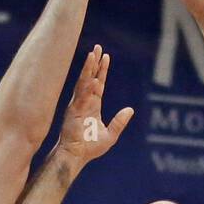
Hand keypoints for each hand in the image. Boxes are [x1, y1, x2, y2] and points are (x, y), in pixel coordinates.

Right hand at [57, 45, 133, 167]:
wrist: (76, 157)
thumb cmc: (90, 148)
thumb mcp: (110, 134)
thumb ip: (119, 121)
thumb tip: (130, 110)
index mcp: (92, 106)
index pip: (98, 83)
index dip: (102, 70)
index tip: (105, 56)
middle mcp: (84, 102)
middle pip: (90, 78)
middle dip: (94, 63)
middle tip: (98, 47)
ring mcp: (78, 105)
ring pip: (84, 83)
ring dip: (88, 69)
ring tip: (92, 54)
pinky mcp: (73, 112)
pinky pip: (81, 97)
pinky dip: (87, 87)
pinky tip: (93, 78)